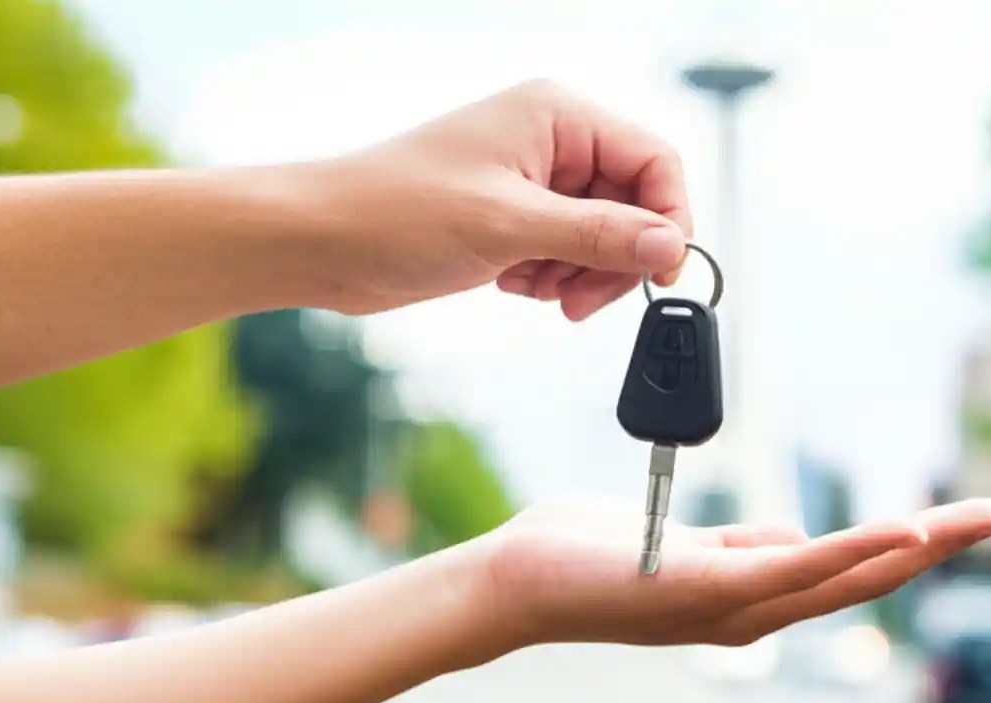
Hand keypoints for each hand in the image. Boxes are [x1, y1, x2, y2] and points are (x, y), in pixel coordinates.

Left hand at [302, 80, 690, 319]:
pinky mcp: (514, 218)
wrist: (322, 242)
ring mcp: (533, 181)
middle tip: (583, 298)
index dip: (667, 219)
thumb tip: (669, 245)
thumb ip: (599, 234)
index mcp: (558, 115)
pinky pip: (567, 252)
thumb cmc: (396, 210)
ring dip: (582, 274)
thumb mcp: (510, 225)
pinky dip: (552, 278)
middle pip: (632, 204)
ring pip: (602, 235)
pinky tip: (513, 283)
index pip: (653, 161)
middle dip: (615, 258)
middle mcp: (552, 142)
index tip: (662, 273)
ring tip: (540, 290)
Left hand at [474, 497, 990, 647]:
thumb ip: (746, 547)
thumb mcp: (689, 545)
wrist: (519, 582)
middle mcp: (758, 611)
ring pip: (852, 575)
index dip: (924, 545)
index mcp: (756, 593)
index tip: (976, 517)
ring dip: (926, 545)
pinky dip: (855, 550)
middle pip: (876, 576)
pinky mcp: (710, 589)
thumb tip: (799, 537)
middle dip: (952, 546)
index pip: (857, 567)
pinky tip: (905, 531)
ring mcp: (737, 606)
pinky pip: (796, 569)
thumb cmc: (595, 558)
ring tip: (985, 519)